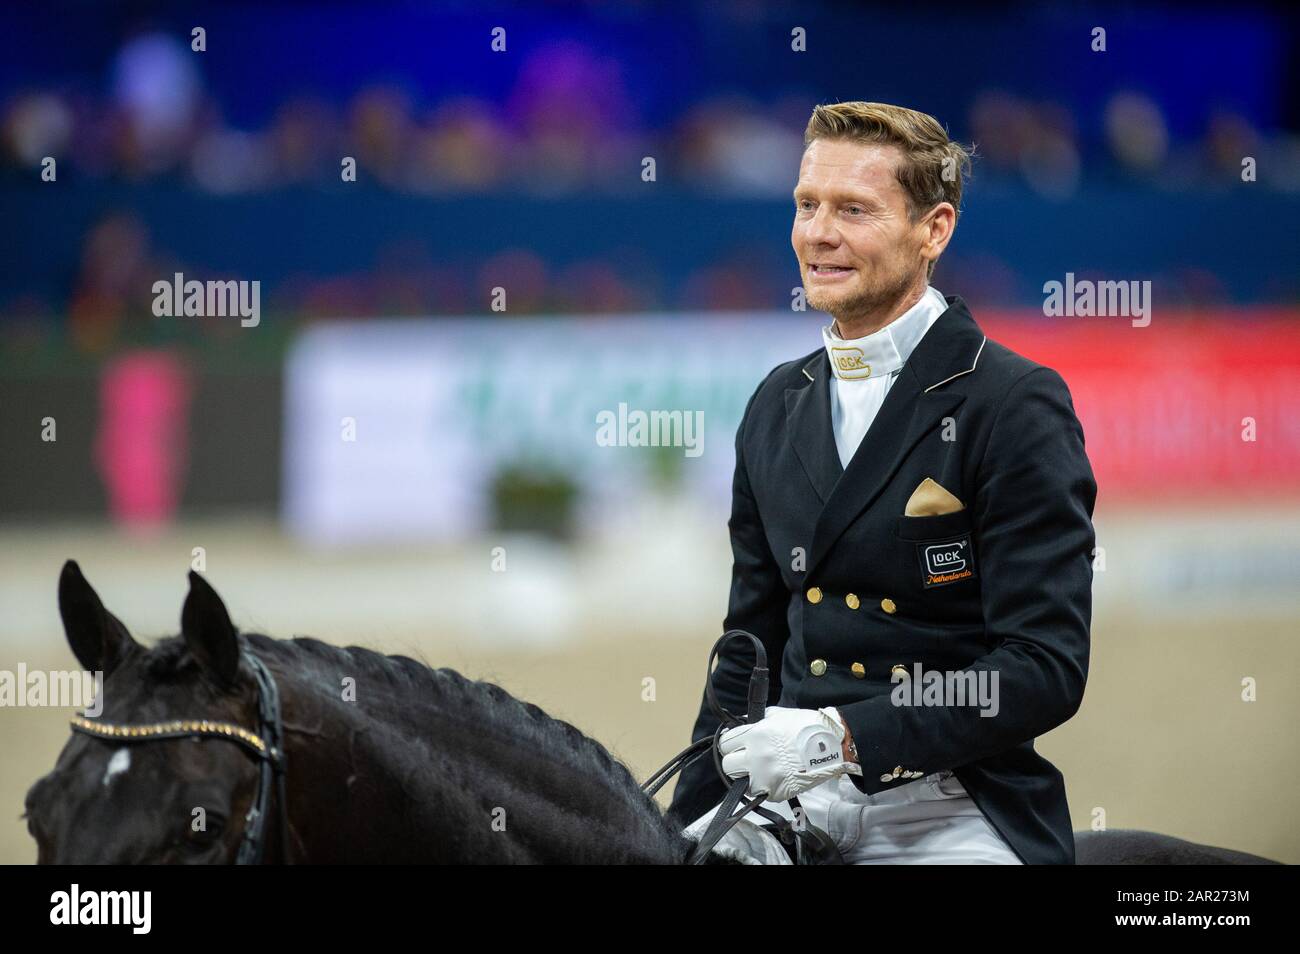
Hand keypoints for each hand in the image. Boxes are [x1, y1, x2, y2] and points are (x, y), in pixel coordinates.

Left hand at [718, 705, 861, 801]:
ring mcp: (766, 777)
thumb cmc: (807, 727)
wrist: (832, 745)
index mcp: (755, 735)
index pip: (725, 743)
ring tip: (761, 770)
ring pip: (741, 783)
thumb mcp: (777, 715)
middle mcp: (757, 757)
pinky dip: (765, 787)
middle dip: (735, 761)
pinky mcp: (776, 792)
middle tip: (745, 759)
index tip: (735, 745)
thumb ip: (757, 721)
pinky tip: (775, 777)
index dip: (730, 744)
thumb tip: (743, 725)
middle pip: (728, 765)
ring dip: (748, 777)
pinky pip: (760, 793)